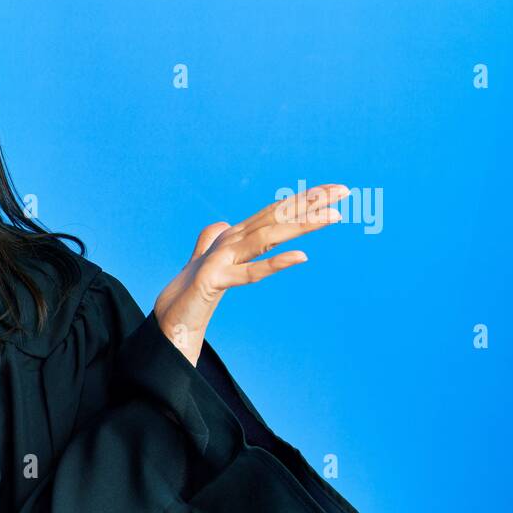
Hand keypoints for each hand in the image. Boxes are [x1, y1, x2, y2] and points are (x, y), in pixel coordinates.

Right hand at [152, 182, 349, 365]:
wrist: (167, 322)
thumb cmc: (187, 296)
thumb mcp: (205, 264)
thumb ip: (212, 241)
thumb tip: (224, 223)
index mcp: (231, 238)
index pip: (273, 212)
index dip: (303, 199)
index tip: (336, 190)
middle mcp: (228, 242)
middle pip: (275, 217)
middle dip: (310, 203)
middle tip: (344, 191)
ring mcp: (220, 260)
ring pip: (266, 237)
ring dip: (300, 225)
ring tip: (333, 216)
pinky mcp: (212, 281)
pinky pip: (248, 273)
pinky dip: (274, 263)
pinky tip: (301, 257)